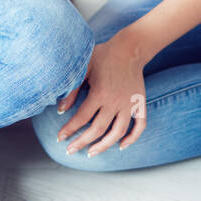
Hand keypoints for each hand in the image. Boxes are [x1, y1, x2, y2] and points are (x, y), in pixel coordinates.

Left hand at [56, 32, 148, 157]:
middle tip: (70, 150)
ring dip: (104, 146)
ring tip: (91, 152)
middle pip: (97, 130)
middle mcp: (116, 102)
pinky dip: (132, 138)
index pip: (82, 118)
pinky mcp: (140, 104)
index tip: (60, 138)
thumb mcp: (83, 68)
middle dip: (82, 142)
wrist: (130, 48)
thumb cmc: (103, 56)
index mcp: (100, 93)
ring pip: (117, 133)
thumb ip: (72, 89)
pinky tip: (121, 146)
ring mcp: (129, 104)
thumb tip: (60, 111)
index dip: (69, 130)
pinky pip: (139, 126)